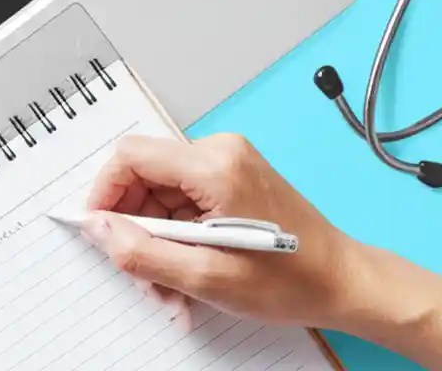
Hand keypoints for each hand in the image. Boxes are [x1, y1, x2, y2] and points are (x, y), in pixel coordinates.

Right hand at [83, 134, 368, 330]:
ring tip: (174, 290)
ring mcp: (228, 163)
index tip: (99, 232)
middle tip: (145, 280)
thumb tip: (98, 227)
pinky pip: (184, 203)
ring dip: (158, 244)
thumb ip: (142, 252)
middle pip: (144, 179)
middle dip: (136, 231)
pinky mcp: (233, 178)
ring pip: (161, 197)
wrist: (344, 282)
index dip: (104, 194)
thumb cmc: (290, 281)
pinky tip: (190, 274)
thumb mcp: (206, 277)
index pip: (131, 157)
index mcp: (214, 165)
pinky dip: (179, 239)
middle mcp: (220, 152)